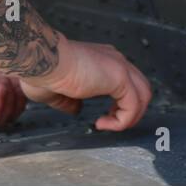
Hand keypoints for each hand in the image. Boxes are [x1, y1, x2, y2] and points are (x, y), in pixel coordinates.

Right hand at [19, 39, 151, 131]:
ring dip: (129, 117)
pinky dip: (122, 121)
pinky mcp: (120, 76)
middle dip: (130, 111)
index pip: (126, 83)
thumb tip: (76, 110)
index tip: (103, 117)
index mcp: (102, 60)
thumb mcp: (56, 92)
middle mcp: (114, 60)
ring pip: (143, 96)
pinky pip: (133, 105)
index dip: (119, 104)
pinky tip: (102, 124)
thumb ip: (69, 101)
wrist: (42, 61)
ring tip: (108, 125)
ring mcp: (119, 66)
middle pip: (141, 88)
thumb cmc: (43, 72)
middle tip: (110, 123)